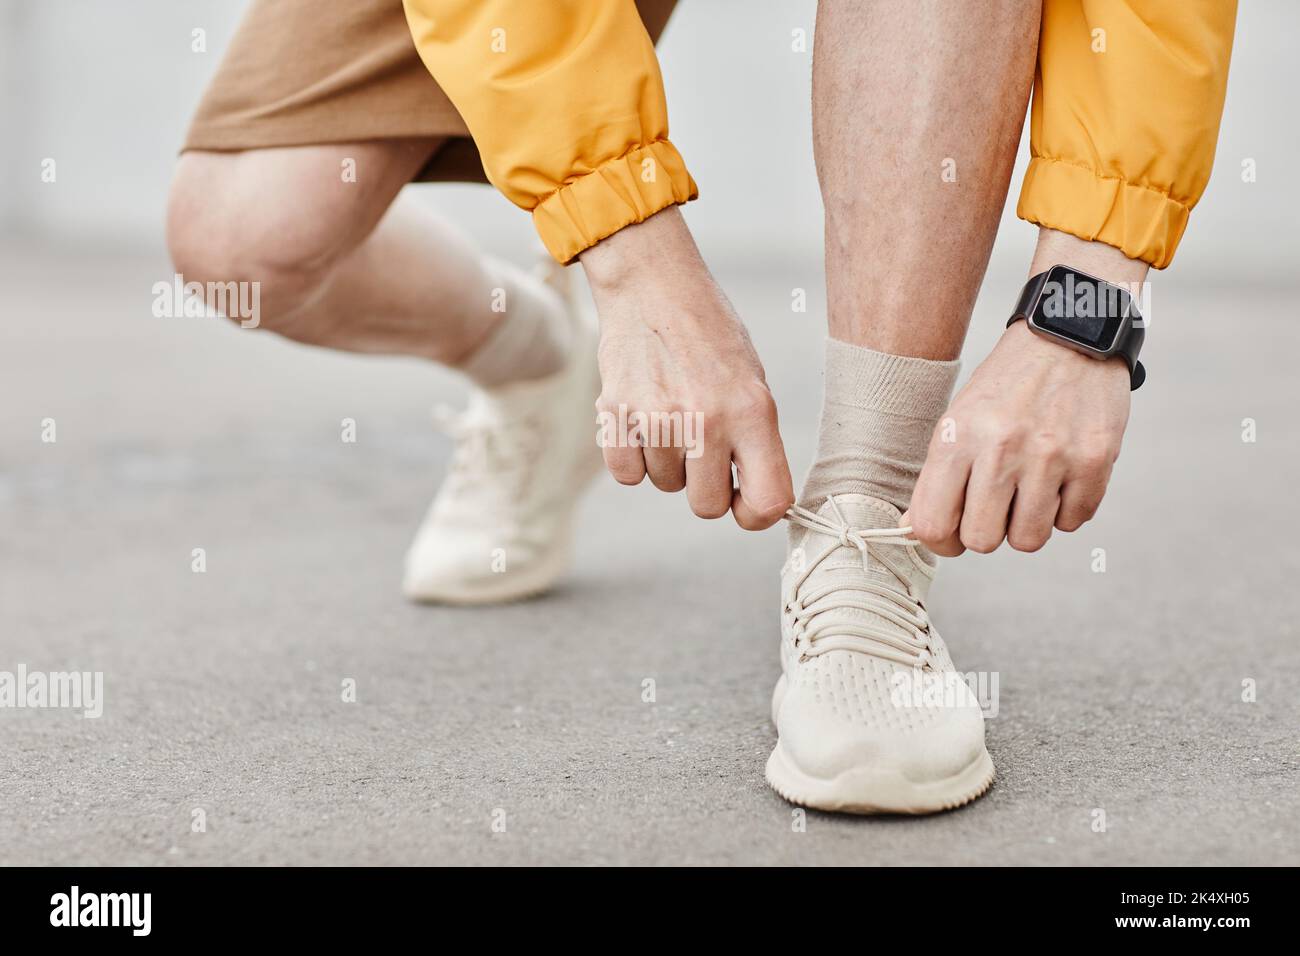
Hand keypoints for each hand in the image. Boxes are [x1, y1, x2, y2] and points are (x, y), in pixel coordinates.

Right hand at [579, 207, 793, 528]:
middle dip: (705, 489)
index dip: (756, 514)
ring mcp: (659, 418)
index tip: (744, 503)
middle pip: (706, 506)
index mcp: (753, 411)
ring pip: (665, 485)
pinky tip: (643, 420)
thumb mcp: (752, 382)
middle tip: (702, 454)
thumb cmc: (710, 336)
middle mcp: (708, 419)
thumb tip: (754, 502)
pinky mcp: (618, 414)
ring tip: (672, 414)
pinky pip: (627, 473)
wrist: (654, 286)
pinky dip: (633, 456)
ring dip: (668, 462)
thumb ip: (755, 442)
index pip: (768, 501)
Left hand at [905, 229, 1147, 555]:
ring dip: (1028, 523)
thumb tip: (917, 529)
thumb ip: (938, 476)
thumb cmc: (1006, 386)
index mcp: (958, 437)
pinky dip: (1066, 509)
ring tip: (1029, 489)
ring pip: (1029, 540)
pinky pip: (1073, 522)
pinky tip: (1061, 476)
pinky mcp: (1095, 460)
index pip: (932, 524)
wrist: (1068, 334)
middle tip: (996, 506)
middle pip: (982, 541)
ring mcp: (1051, 456)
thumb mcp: (958, 418)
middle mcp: (1001, 448)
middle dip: (988, 532)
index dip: (941, 539)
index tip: (952, 529)